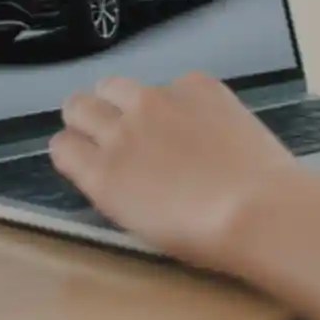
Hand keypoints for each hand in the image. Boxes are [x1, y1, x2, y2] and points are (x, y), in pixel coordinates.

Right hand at [51, 72, 296, 267]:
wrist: (258, 209)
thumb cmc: (202, 236)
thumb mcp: (140, 223)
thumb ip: (115, 187)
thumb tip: (112, 168)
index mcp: (101, 174)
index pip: (61, 145)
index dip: (75, 150)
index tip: (90, 156)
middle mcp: (119, 129)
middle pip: (77, 104)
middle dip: (88, 116)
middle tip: (113, 131)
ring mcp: (156, 100)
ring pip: (116, 84)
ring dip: (125, 100)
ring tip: (153, 120)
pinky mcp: (195, 83)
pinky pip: (174, 83)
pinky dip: (182, 98)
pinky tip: (205, 120)